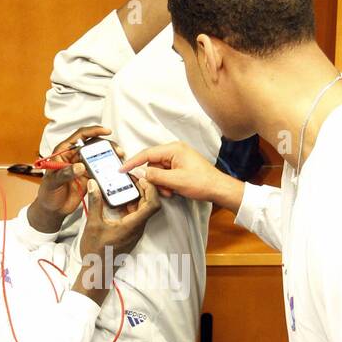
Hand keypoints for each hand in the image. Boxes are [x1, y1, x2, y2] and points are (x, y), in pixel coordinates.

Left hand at [31, 125, 111, 228]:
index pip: (80, 136)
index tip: (106, 132)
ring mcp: (83, 166)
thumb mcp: (53, 182)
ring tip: (119, 159)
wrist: (53, 209)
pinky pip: (101, 171)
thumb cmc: (48, 193)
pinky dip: (109, 170)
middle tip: (117, 150)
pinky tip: (116, 171)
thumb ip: (65, 173)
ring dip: (110, 156)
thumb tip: (80, 166)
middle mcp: (75, 156)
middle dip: (106, 145)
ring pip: (99, 156)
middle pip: (93, 144)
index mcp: (64, 152)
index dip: (93, 131)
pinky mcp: (90, 177)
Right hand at [73, 177, 160, 305]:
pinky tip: (119, 200)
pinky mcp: (130, 233)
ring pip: (143, 210)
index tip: (141, 178)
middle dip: (145, 189)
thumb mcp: (93, 224)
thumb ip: (95, 202)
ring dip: (138, 197)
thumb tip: (94, 184)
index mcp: (133, 225)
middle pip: (150, 205)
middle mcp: (138, 228)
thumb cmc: (96, 251)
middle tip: (133, 178)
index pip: (153, 204)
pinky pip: (136, 216)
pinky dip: (131, 205)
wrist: (97, 271)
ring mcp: (135, 231)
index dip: (151, 188)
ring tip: (126, 185)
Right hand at [121, 140, 243, 211]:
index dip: (133, 162)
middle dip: (153, 178)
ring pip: (158, 171)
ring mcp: (178, 158)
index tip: (122, 169)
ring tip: (170, 191)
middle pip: (152, 163)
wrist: (218, 189)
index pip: (147, 154)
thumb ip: (154, 176)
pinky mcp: (180, 166)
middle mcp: (174, 151)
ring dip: (160, 183)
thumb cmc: (202, 182)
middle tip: (159, 189)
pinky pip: (165, 174)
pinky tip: (173, 190)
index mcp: (173, 149)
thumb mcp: (175, 181)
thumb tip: (138, 172)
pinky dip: (166, 183)